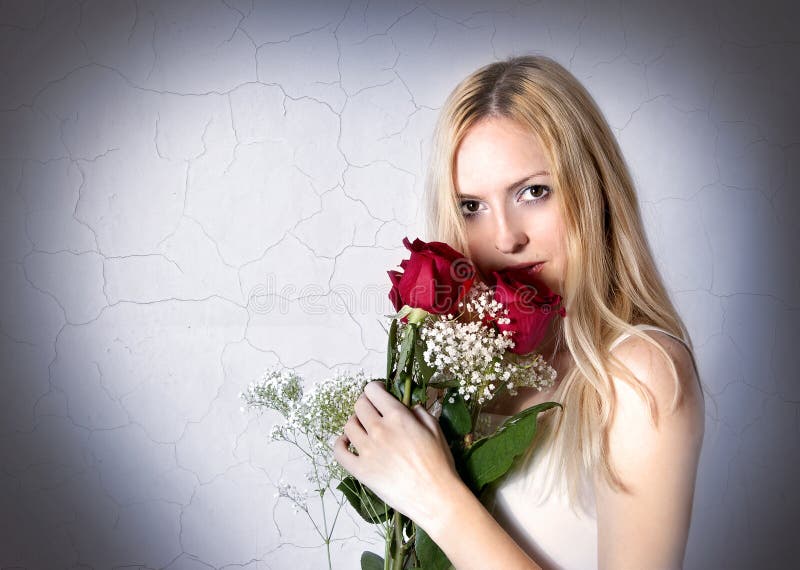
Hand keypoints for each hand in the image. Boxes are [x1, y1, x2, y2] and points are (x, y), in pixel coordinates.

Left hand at [333, 380, 459, 525]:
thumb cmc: (440, 463)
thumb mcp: (435, 429)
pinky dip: (340, 444)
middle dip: (365, 403)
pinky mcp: (360, 470)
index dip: (376, 388)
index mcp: (397, 417)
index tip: (380, 392)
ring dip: (355, 422)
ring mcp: (367, 450)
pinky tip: (347, 442)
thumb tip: (409, 405)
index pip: (373, 391)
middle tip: (372, 409)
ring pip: (348, 426)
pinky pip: (339, 452)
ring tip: (363, 426)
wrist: (435, 497)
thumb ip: (419, 412)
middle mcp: (379, 430)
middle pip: (359, 406)